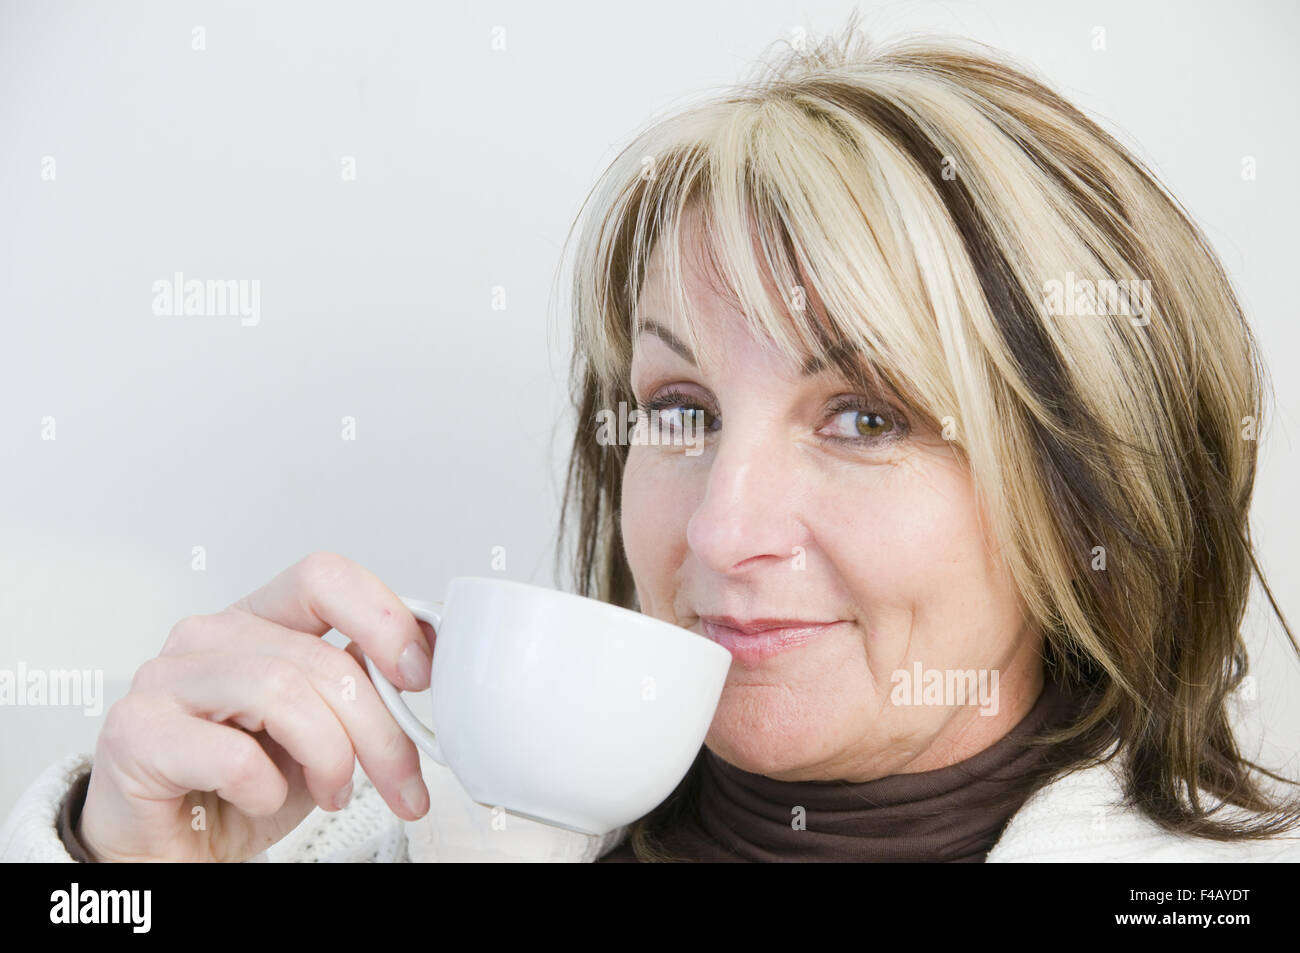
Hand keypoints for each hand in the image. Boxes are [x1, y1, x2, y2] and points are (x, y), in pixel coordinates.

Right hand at [76, 552, 434, 861]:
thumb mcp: (325, 726)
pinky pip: (231, 754)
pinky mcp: (136, 733)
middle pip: (319, 658)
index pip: (323, 578)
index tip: (420, 673)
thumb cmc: (245, 783)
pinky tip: (261, 799)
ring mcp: (166, 678)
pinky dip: (266, 788)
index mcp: (258, 620)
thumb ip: (362, 682)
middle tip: (400, 780)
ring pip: (282, 693)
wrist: (174, 846)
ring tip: (333, 791)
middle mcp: (208, 636)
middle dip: (379, 731)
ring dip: (329, 757)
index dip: (381, 618)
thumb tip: (426, 652)